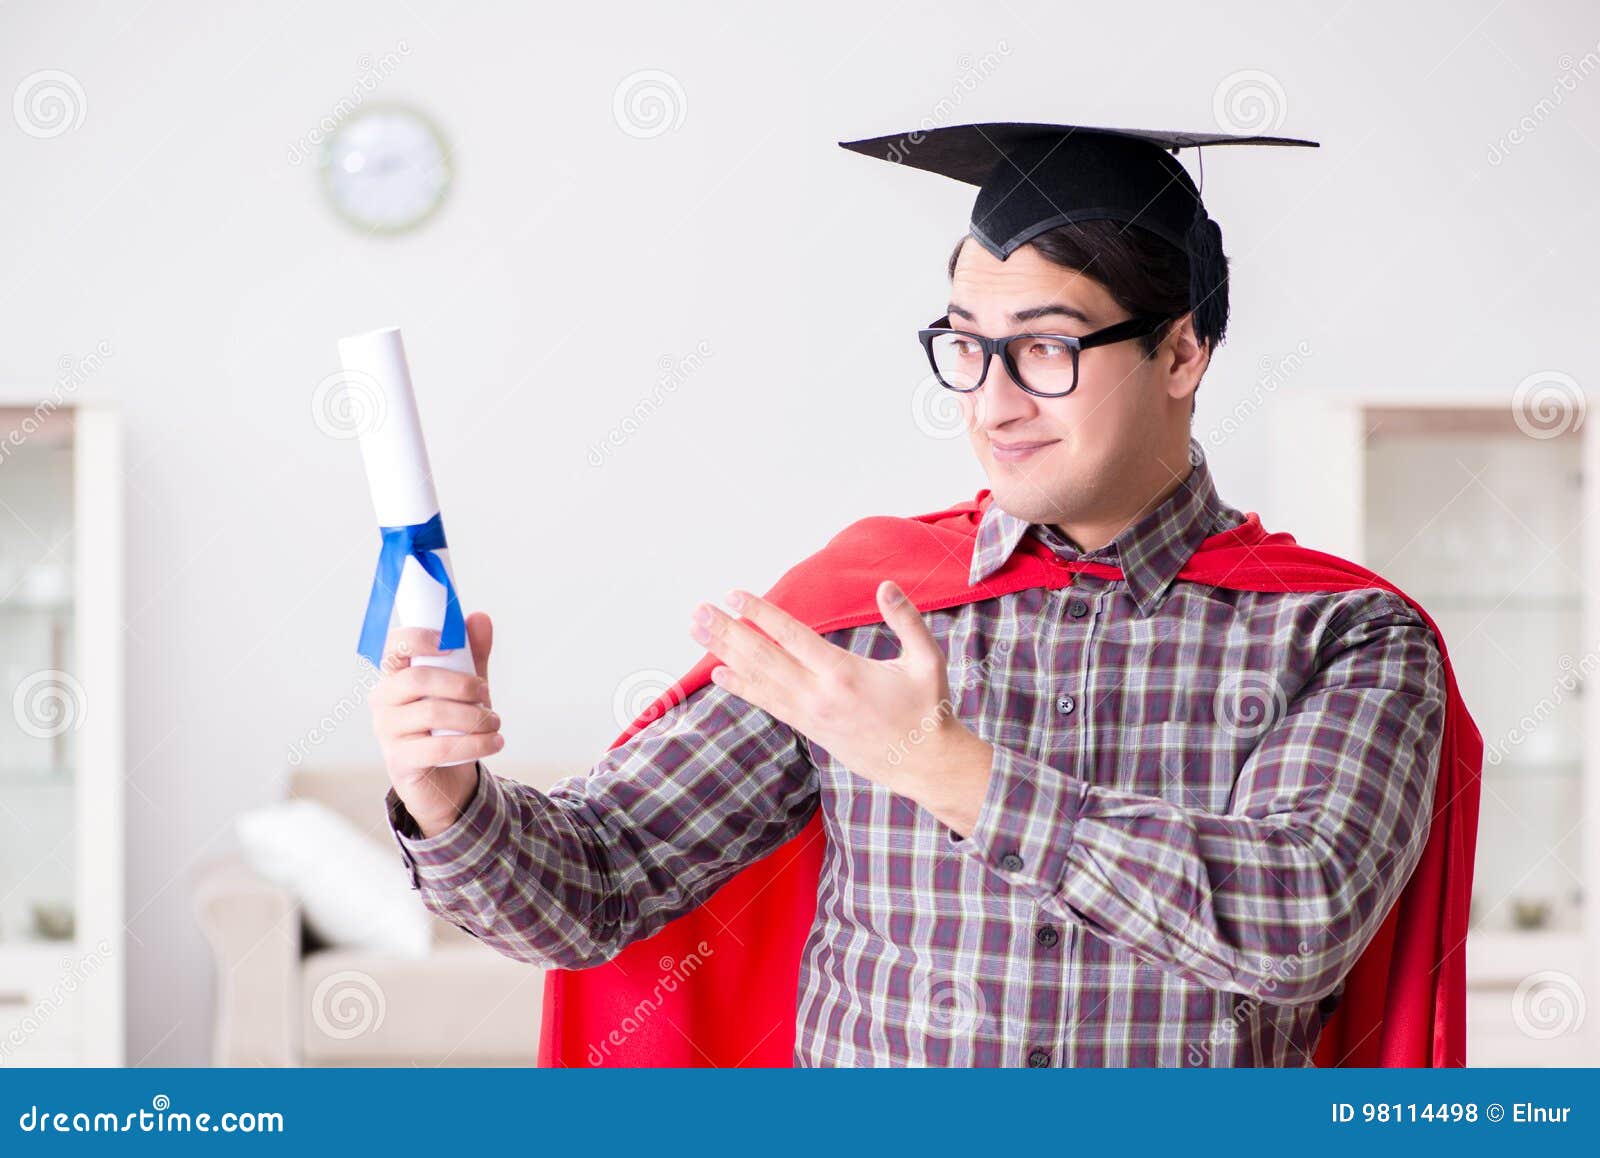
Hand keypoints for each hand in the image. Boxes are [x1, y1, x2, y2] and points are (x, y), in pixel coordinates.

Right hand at [369, 611, 500, 837]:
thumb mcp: (465, 688)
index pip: (394, 646)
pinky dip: (474, 744)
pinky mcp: (400, 762)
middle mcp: (383, 700)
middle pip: (417, 679)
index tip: (448, 641)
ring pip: (431, 713)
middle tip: (486, 692)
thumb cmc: (449, 726)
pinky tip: (494, 743)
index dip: (417, 638)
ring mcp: (387, 732)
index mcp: (395, 675)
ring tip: (495, 722)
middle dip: (460, 683)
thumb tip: (480, 618)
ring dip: (473, 716)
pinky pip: (438, 748)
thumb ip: (472, 655)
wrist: (443, 781)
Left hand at [689, 581, 993, 813]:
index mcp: (843, 673)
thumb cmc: (927, 709)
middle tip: (699, 611)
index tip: (735, 595)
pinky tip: (719, 674)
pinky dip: (742, 688)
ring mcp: (810, 714)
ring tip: (698, 632)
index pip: (791, 636)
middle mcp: (818, 694)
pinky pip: (767, 704)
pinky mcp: (809, 729)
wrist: (923, 764)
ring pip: (759, 680)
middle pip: (762, 657)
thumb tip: (886, 586)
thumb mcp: (927, 659)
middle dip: (727, 631)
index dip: (760, 614)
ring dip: (725, 654)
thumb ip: (906, 619)